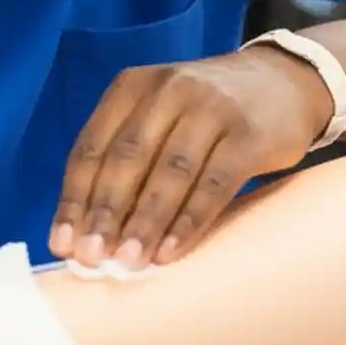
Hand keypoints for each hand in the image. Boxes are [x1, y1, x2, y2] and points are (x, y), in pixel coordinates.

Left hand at [49, 47, 331, 268]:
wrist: (283, 82)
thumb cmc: (204, 112)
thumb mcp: (158, 113)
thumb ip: (126, 156)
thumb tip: (89, 230)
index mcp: (132, 86)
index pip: (91, 146)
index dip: (74, 198)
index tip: (61, 242)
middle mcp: (168, 90)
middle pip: (126, 158)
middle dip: (104, 213)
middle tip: (91, 257)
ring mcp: (210, 108)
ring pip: (169, 172)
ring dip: (145, 222)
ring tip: (128, 262)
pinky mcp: (248, 134)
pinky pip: (213, 184)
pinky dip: (189, 221)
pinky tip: (171, 251)